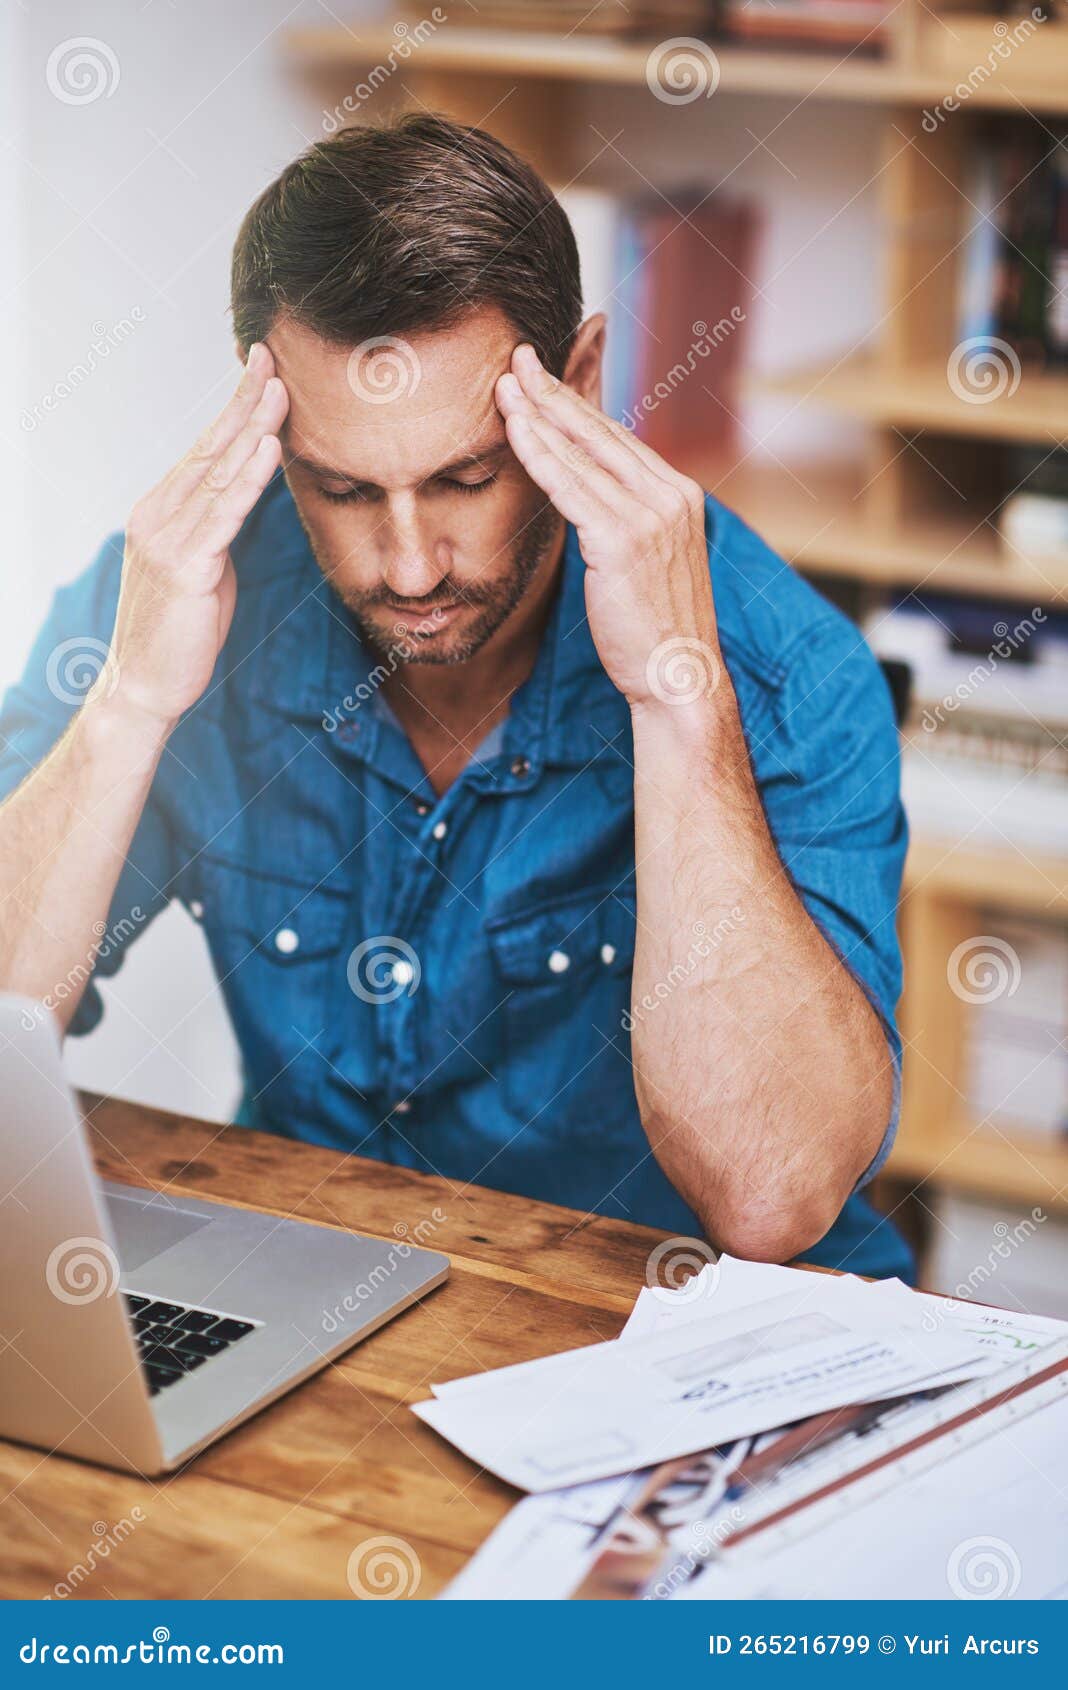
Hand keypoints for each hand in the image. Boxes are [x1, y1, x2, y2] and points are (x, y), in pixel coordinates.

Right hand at [98, 343, 287, 729]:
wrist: (144, 687)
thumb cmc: (180, 633)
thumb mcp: (205, 570)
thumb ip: (219, 532)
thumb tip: (245, 504)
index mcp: (160, 512)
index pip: (204, 450)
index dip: (234, 409)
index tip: (261, 369)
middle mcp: (157, 515)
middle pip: (210, 448)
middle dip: (244, 401)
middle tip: (271, 356)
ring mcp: (167, 539)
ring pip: (218, 473)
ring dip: (252, 427)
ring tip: (280, 388)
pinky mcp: (186, 567)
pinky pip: (224, 514)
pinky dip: (248, 478)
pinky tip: (267, 448)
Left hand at [495, 343, 719, 709]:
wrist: (679, 678)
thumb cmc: (654, 632)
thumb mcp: (647, 566)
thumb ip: (626, 525)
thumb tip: (591, 505)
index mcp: (679, 496)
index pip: (618, 440)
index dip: (577, 406)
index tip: (544, 379)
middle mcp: (670, 495)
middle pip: (600, 432)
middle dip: (555, 391)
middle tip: (518, 357)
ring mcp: (651, 514)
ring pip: (582, 452)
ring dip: (538, 413)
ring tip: (504, 383)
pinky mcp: (624, 538)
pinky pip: (570, 485)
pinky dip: (538, 452)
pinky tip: (513, 427)